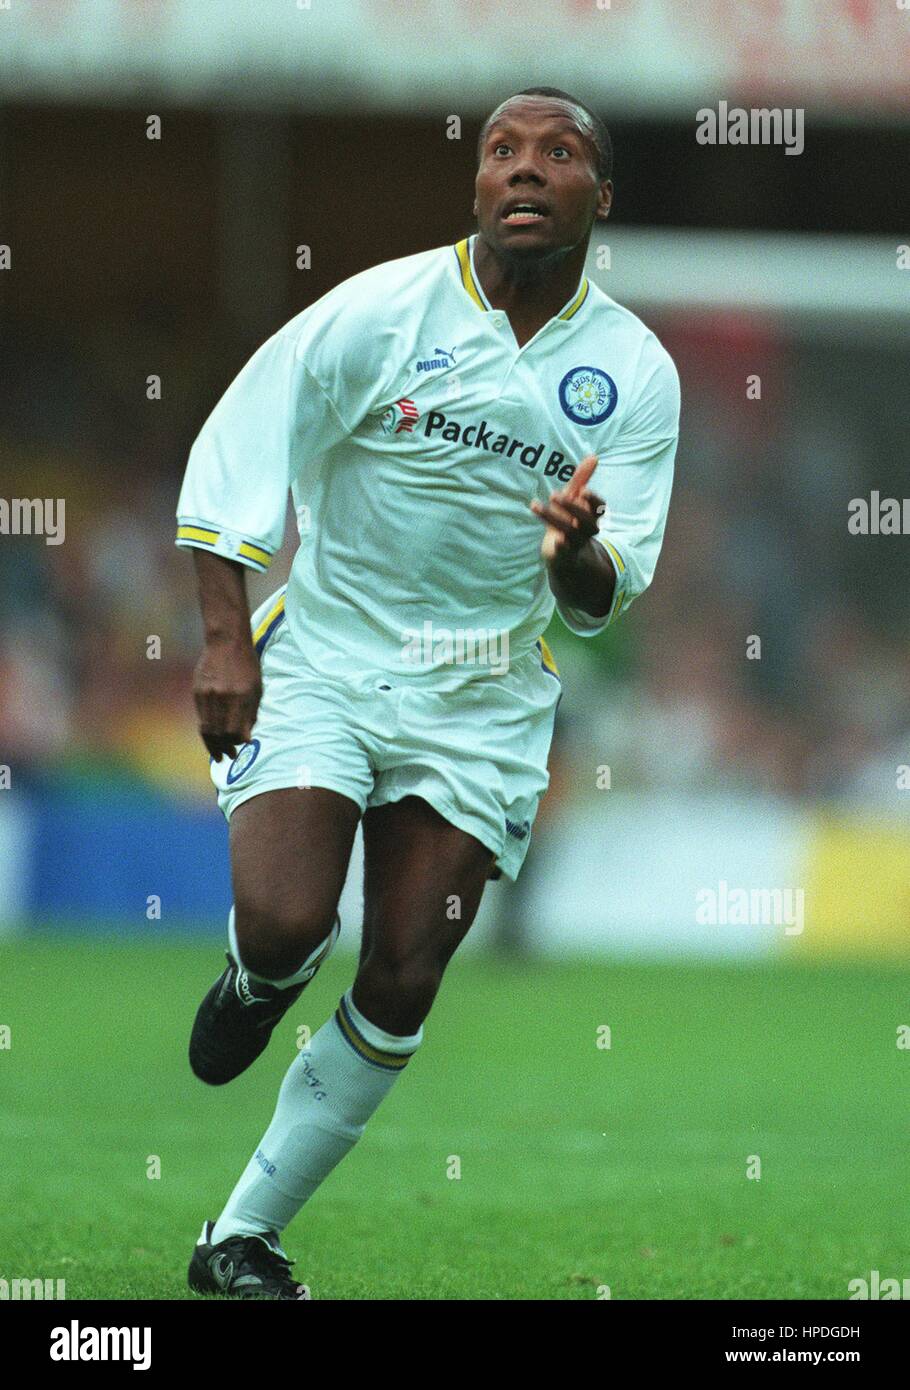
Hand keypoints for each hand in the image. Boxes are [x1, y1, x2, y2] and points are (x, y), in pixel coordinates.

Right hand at [192, 636, 261, 761]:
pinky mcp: (197, 692)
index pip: (236, 731)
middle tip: (228, 756)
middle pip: (220, 733)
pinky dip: (206, 730)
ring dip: (212, 745)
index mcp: (241, 696)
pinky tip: (211, 737)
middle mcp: (223, 697)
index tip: (241, 747)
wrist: (226, 642)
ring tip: (218, 754)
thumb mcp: (257, 688)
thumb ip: (251, 713)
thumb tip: (245, 737)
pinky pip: (201, 717)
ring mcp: (207, 694)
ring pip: (207, 728)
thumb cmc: (247, 665)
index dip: (238, 743)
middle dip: (225, 748)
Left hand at [530, 454, 605, 566]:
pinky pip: (565, 552)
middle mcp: (586, 530)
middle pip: (587, 521)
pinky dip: (563, 547)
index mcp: (591, 515)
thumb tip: (594, 456)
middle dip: (572, 507)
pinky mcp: (564, 555)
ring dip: (553, 518)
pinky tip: (555, 541)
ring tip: (536, 505)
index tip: (582, 490)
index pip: (599, 507)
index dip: (593, 500)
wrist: (563, 554)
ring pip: (570, 533)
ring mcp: (576, 544)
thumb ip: (581, 479)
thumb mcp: (573, 498)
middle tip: (554, 494)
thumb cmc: (569, 520)